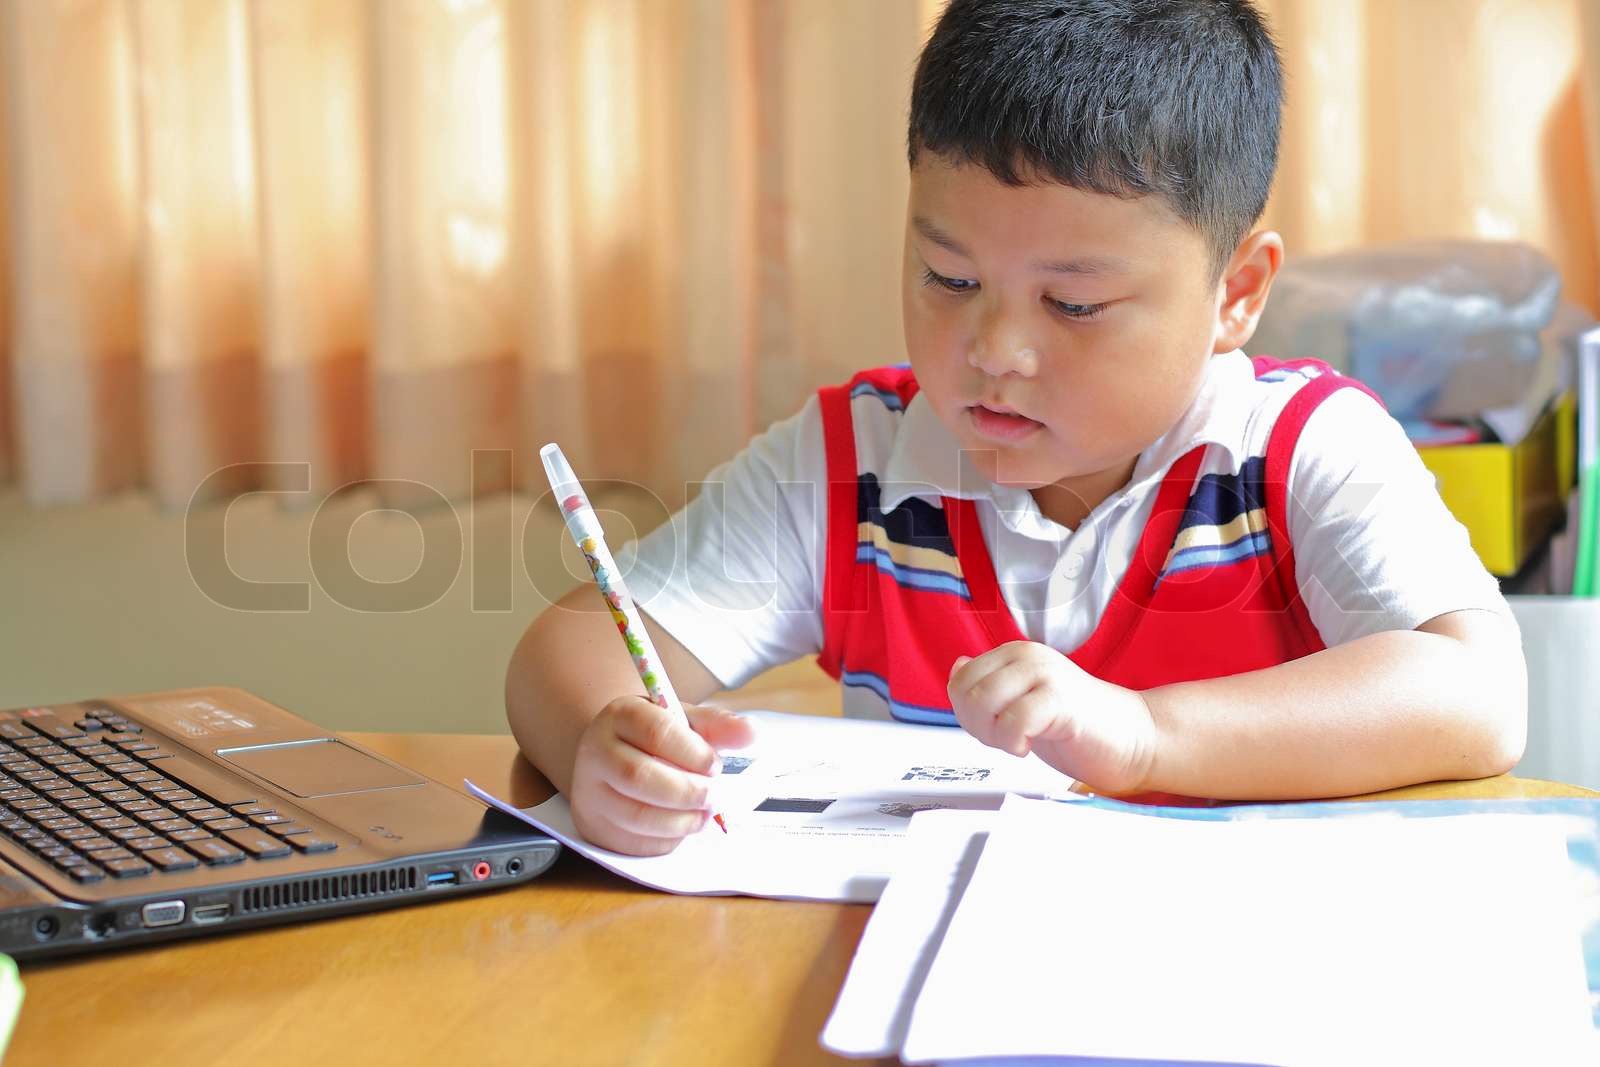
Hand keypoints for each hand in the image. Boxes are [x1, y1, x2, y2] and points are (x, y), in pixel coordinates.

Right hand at [569, 696, 753, 855]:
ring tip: (703, 812)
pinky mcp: (594, 827)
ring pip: (636, 815)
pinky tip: (681, 825)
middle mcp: (596, 751)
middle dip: (688, 791)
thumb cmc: (655, 740)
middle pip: (640, 776)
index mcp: (621, 715)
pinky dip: (668, 838)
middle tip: (712, 795)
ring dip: (681, 820)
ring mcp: (590, 792)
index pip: (656, 731)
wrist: (613, 760)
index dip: (693, 752)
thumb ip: (716, 726)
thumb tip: (750, 733)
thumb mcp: (683, 722)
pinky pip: (635, 842)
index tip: (714, 765)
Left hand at [947, 641, 1157, 794]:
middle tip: (1007, 738)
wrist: (1131, 739)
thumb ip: (989, 687)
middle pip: (967, 691)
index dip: (966, 712)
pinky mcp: (1060, 698)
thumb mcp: (1021, 702)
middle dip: (977, 725)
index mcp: (1014, 654)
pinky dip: (1013, 740)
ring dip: (993, 734)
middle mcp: (1027, 656)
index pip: (960, 679)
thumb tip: (958, 667)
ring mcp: (1045, 673)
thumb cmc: (1076, 725)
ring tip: (1018, 740)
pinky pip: (1014, 719)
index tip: (994, 727)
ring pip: (984, 701)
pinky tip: (1029, 746)